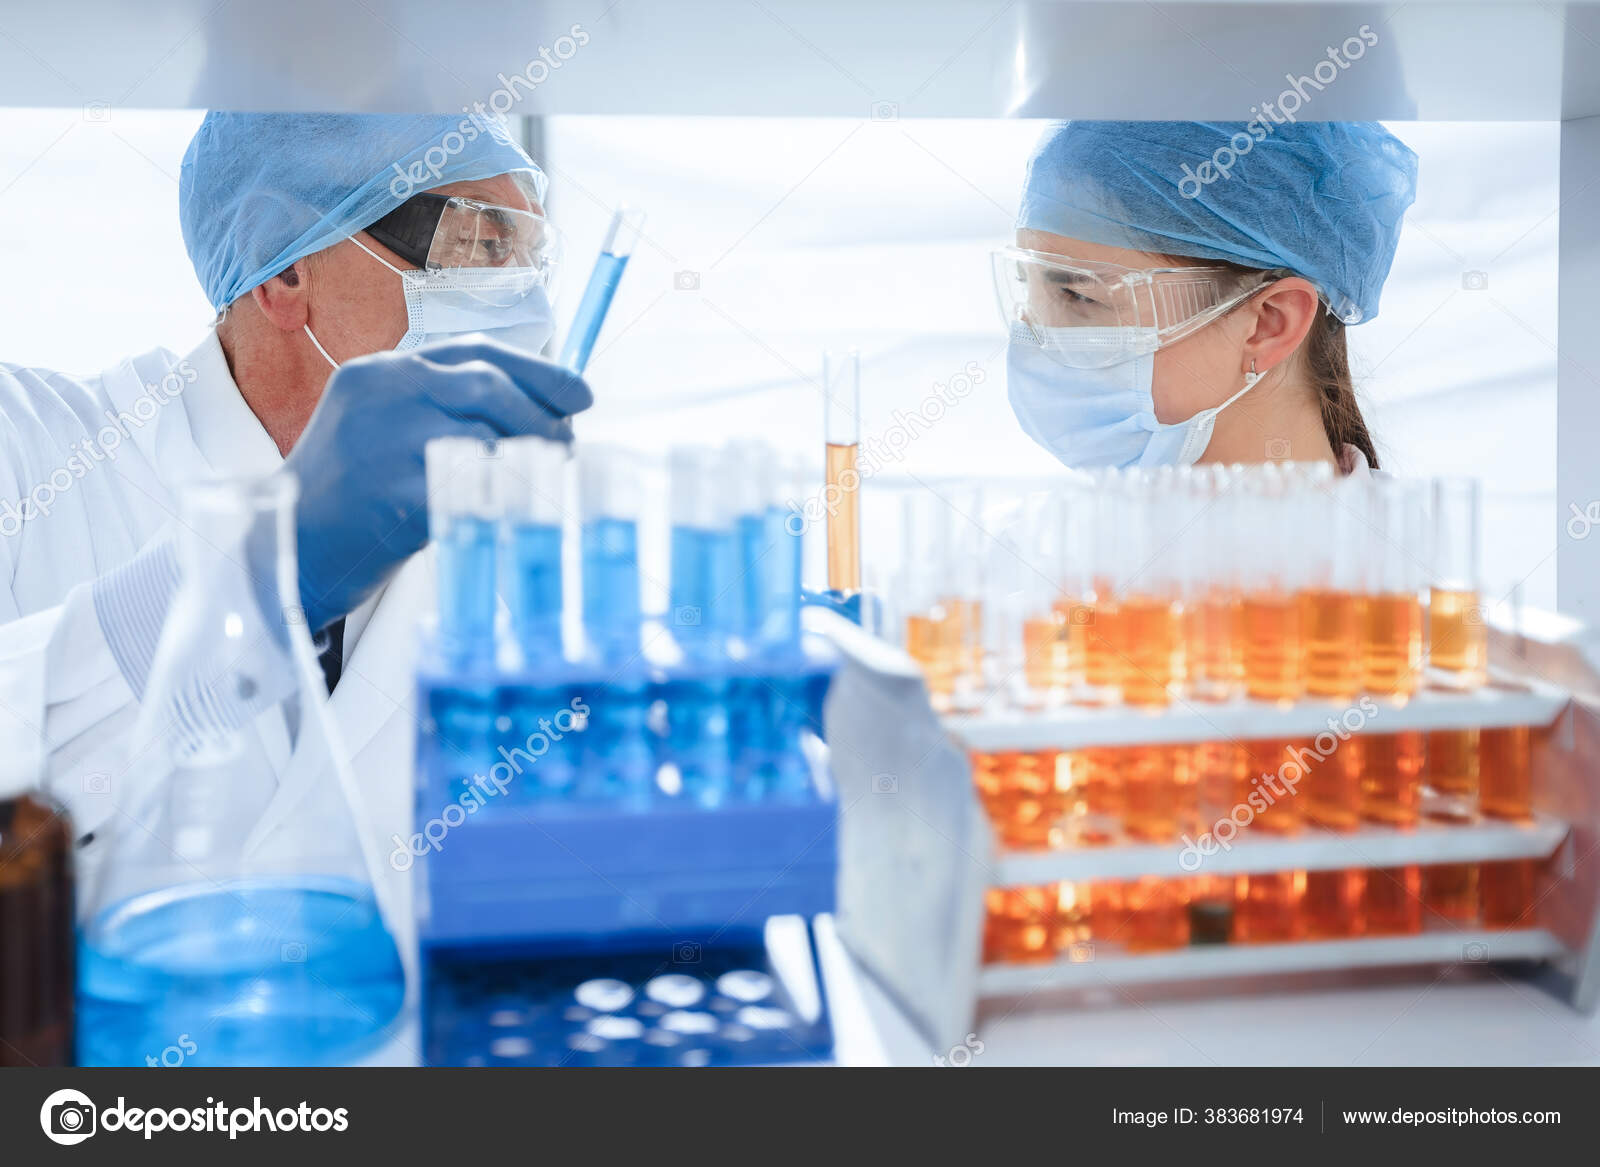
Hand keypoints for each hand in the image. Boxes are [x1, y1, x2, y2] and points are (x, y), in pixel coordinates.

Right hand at [282, 336, 590, 631]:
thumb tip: (539, 410)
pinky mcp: (395, 496)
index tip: (581, 395)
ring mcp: (386, 441)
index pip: (476, 351)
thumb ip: (445, 407)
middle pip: (488, 386)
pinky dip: (507, 499)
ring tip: (548, 478)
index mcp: (382, 370)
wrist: (287, 551)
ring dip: (531, 459)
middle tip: (570, 444)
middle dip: (542, 416)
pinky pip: (474, 491)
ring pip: (488, 437)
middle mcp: (382, 392)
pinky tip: (521, 509)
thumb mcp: (384, 427)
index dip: (538, 372)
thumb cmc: (350, 495)